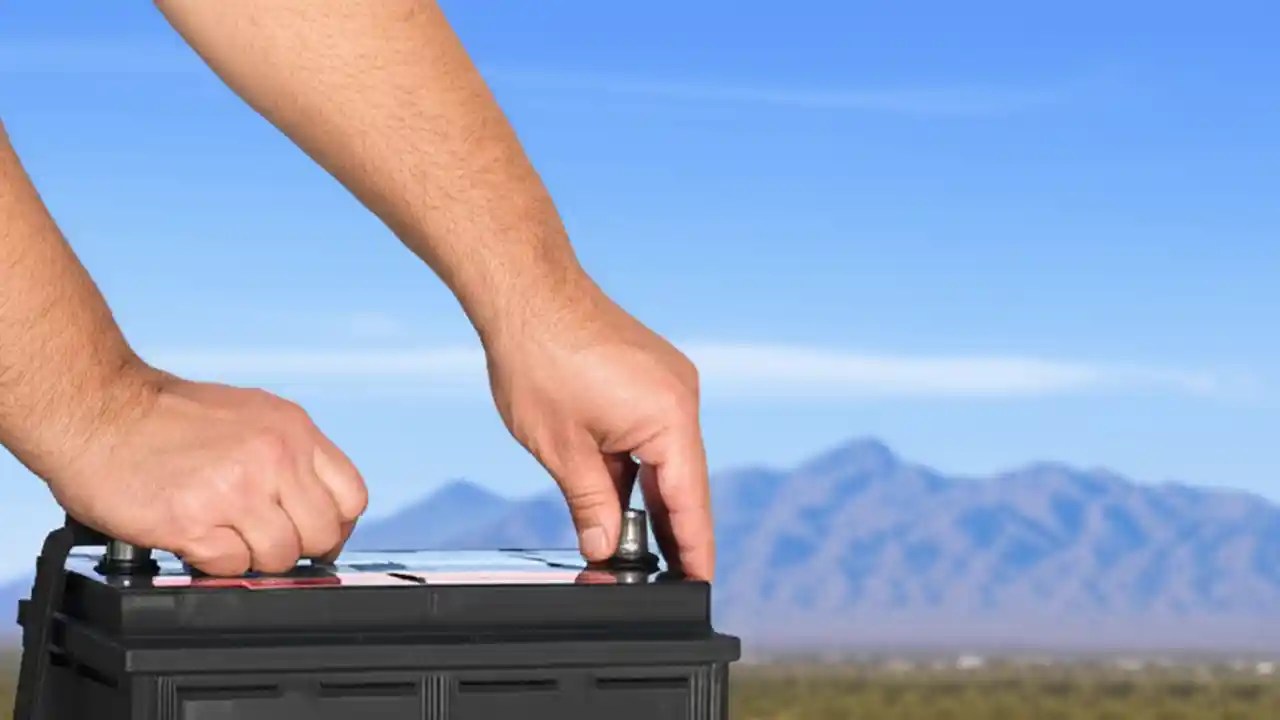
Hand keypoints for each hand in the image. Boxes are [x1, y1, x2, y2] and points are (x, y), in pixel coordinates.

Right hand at [45, 366, 367, 575]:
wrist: (96, 409)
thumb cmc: (165, 416)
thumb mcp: (251, 415)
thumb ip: (289, 454)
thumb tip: (315, 503)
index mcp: (293, 430)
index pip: (352, 497)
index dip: (334, 524)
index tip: (312, 532)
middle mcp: (274, 457)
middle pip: (323, 534)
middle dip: (296, 547)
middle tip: (263, 539)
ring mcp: (236, 490)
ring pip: (281, 556)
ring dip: (252, 557)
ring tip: (223, 534)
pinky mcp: (194, 520)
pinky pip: (231, 567)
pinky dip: (214, 562)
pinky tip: (195, 536)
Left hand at [483, 283, 714, 579]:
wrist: (525, 290)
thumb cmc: (538, 357)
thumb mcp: (562, 449)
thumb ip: (591, 505)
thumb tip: (604, 548)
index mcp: (669, 417)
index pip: (689, 501)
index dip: (694, 549)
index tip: (698, 583)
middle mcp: (681, 396)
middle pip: (684, 481)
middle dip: (671, 529)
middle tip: (668, 577)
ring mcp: (668, 382)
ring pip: (667, 458)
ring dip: (649, 497)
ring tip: (635, 546)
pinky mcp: (651, 374)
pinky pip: (656, 432)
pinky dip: (640, 466)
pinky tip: (622, 495)